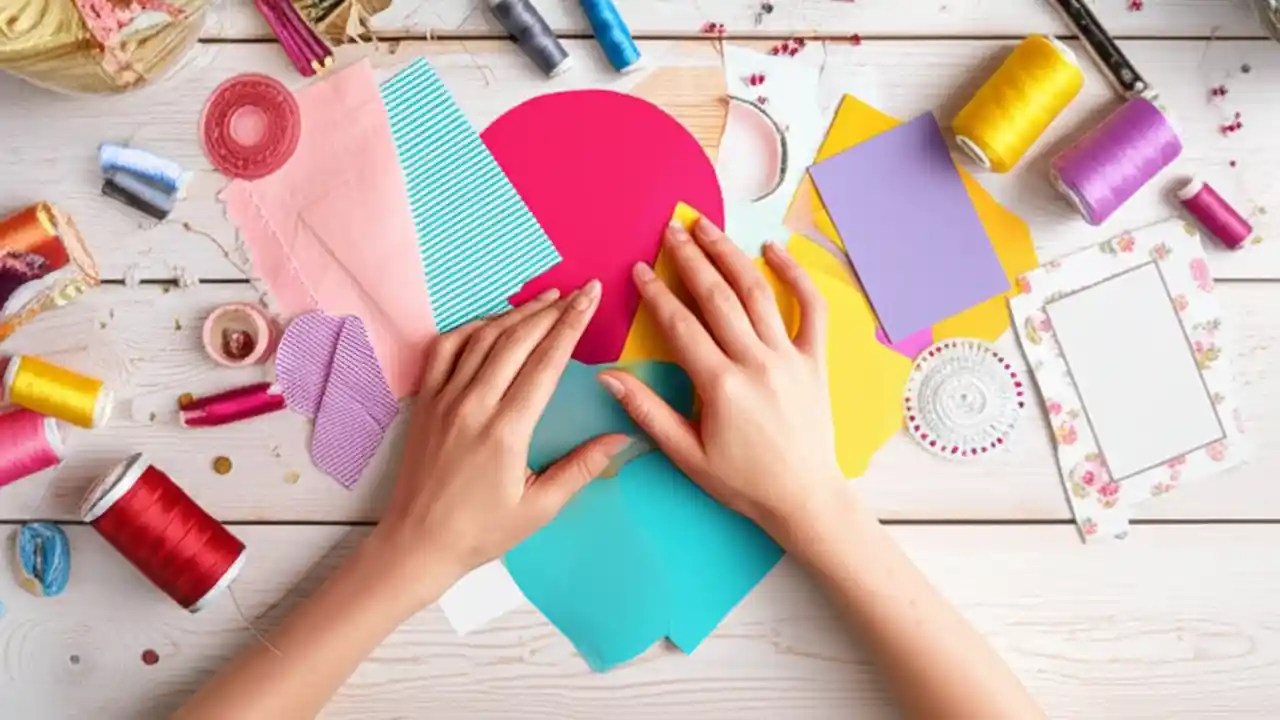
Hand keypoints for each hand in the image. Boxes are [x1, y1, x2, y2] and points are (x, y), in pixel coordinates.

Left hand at [373, 282, 629, 605]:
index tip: (590, 297)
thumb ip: (581, 468)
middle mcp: (473, 404)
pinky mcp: (425, 401)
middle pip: (517, 339)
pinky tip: (493, 322)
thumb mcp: (540, 507)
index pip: (546, 362)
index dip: (571, 324)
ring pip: (483, 337)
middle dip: (552, 309)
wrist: (416, 544)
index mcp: (506, 430)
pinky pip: (447, 349)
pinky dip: (472, 327)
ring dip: (516, 313)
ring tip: (546, 299)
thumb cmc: (480, 532)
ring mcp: (444, 399)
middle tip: (579, 290)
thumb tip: (622, 438)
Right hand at [597, 218, 844, 545]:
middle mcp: (756, 362)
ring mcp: (789, 357)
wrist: (804, 497)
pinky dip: (796, 274)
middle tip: (671, 230)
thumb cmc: (742, 482)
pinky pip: (810, 308)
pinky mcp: (814, 359)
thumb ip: (648, 412)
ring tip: (708, 227)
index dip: (658, 294)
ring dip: (730, 255)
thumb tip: (609, 378)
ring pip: (758, 292)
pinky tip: (774, 249)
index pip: (681, 326)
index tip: (640, 269)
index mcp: (721, 386)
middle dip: (691, 259)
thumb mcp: (687, 455)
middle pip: (718, 297)